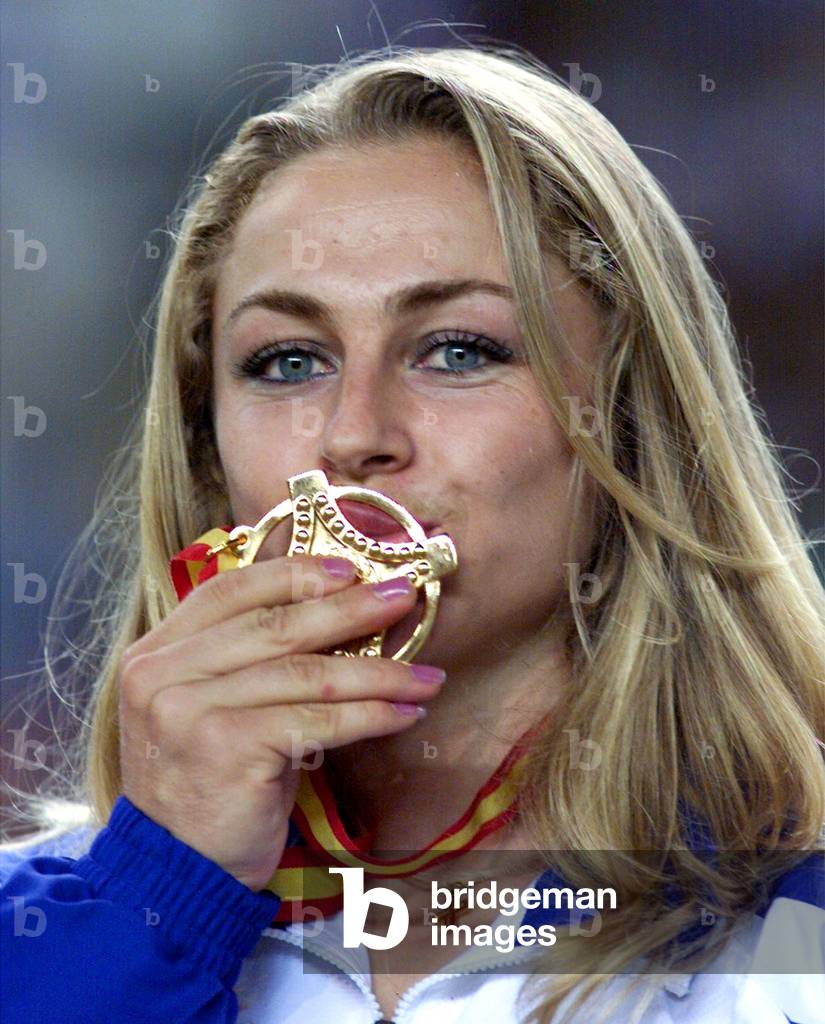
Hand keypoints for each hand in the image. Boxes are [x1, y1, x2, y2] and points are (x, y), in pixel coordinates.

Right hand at [117, 555, 444, 889]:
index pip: (230, 590)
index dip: (293, 573)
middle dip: (350, 608)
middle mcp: (163, 672)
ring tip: (424, 674)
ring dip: (378, 671)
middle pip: (276, 625)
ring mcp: (189, 708)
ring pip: (306, 673)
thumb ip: (249, 660)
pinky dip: (370, 714)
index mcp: (157, 652)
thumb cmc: (210, 786)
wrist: (177, 873)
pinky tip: (403, 713)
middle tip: (402, 598)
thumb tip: (337, 611)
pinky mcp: (225, 746)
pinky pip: (317, 719)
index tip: (349, 568)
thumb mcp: (214, 709)